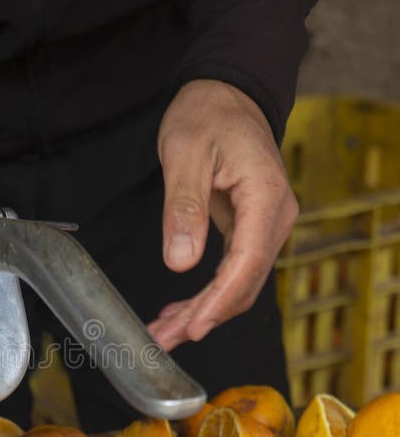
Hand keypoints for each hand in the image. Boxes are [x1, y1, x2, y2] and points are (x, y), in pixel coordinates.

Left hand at [148, 79, 297, 350]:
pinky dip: (204, 296)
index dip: (219, 301)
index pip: (246, 262)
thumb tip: (181, 264)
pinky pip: (231, 272)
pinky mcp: (250, 230)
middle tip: (162, 341)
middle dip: (204, 317)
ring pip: (238, 284)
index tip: (193, 327)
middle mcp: (274, 216)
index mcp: (265, 197)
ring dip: (202, 312)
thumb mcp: (184, 154)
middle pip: (244, 283)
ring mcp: (265, 226)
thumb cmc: (206, 115)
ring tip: (162, 334)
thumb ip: (184, 208)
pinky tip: (177, 312)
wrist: (225, 96)